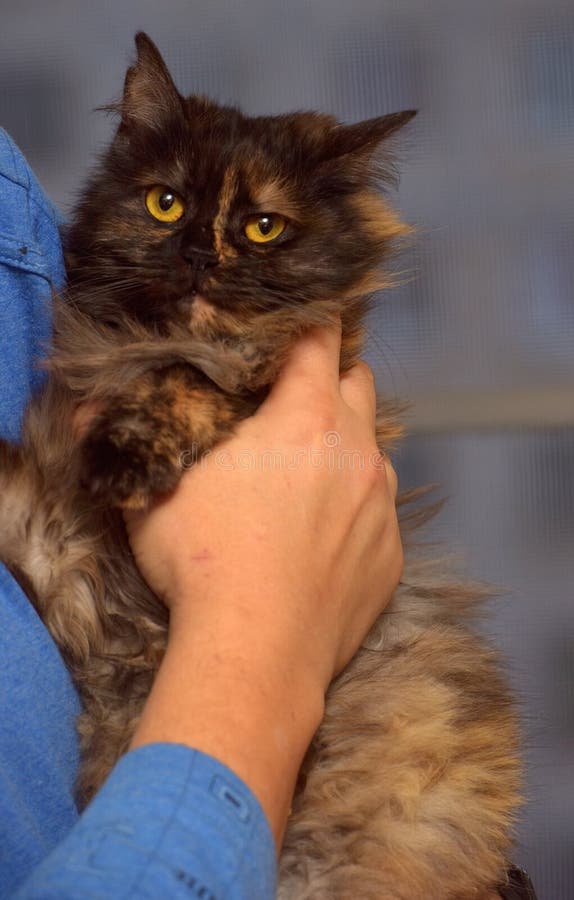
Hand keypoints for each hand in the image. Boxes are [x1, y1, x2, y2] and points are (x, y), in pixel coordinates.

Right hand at [126, 324, 401, 844]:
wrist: (255, 653)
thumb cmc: (203, 564)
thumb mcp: (156, 488)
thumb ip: (142, 435)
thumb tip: (92, 408)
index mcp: (305, 420)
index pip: (320, 340)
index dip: (305, 328)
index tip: (292, 332)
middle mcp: (355, 453)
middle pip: (359, 384)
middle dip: (330, 382)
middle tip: (293, 404)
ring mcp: (380, 505)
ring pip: (374, 450)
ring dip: (346, 449)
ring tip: (304, 479)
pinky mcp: (390, 554)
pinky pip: (380, 512)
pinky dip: (356, 509)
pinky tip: (320, 537)